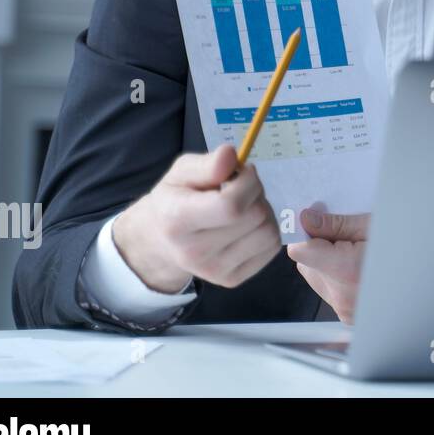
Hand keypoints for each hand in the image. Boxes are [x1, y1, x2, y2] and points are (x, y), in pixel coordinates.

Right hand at [112, 144, 281, 292]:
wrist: (162, 239)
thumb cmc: (176, 198)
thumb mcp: (182, 172)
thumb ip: (207, 164)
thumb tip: (231, 155)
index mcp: (177, 220)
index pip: (230, 206)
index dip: (248, 183)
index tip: (242, 172)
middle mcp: (194, 252)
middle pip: (254, 217)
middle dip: (255, 194)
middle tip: (240, 189)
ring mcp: (214, 271)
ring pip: (268, 233)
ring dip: (264, 212)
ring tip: (244, 207)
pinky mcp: (232, 279)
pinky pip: (271, 248)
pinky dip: (267, 230)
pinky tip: (247, 225)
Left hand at [287, 209, 369, 324]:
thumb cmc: (405, 246)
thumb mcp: (374, 225)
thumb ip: (336, 224)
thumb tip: (305, 219)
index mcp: (346, 270)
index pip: (299, 251)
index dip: (306, 233)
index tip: (319, 221)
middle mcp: (342, 296)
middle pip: (306, 264)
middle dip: (321, 247)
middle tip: (349, 238)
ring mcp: (346, 310)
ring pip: (317, 278)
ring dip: (330, 264)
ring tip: (359, 254)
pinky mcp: (350, 317)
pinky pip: (331, 292)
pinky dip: (340, 279)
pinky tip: (362, 270)